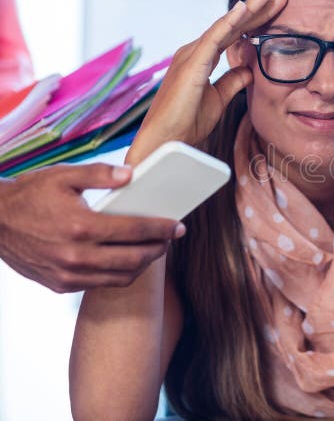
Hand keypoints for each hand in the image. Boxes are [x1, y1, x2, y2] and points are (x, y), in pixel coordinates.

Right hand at [0, 164, 183, 292]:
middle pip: (134, 258)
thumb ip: (100, 174)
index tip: (179, 226)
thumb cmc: (29, 196)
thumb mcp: (63, 176)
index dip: (162, 229)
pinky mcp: (61, 285)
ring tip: (154, 249)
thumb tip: (131, 175)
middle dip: (159, 248)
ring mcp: (68, 274)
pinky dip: (121, 274)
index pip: (134, 231)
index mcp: (81, 226)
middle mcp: (76, 255)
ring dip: (143, 264)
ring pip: (121, 277)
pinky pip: (101, 284)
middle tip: (171, 238)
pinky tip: (128, 260)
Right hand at [129, 0, 287, 162]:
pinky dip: (229, 22)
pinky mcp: (191, 64)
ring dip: (247, 9)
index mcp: (202, 59)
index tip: (277, 10)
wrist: (168, 140)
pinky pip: (214, 38)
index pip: (233, 35)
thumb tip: (250, 69)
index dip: (255, 22)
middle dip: (256, 9)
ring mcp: (192, 55)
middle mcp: (195, 51)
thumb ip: (233, 81)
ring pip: (225, 26)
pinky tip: (244, 9)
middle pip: (231, 26)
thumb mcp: (219, 99)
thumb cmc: (187, 122)